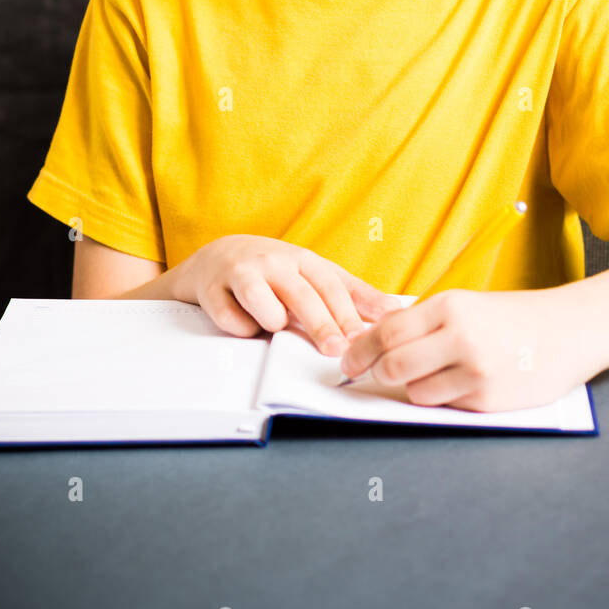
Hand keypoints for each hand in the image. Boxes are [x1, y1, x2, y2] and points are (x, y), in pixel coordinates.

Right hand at [172, 234, 396, 354]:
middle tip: (336, 350)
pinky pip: (232, 320)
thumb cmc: (275, 271)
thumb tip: (395, 312)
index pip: (331, 286)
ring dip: (274, 322)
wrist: (218, 257)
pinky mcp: (213, 290)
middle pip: (302, 296)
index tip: (362, 340)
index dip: (347, 314)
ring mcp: (242, 274)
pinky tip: (244, 323)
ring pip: (264, 305)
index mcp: (303, 259)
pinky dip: (241, 328)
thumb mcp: (316, 275)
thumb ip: (354, 294)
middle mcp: (274, 262)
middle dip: (321, 325)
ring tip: (276, 325)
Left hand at [339, 287, 593, 411]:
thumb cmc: (514, 317)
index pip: (387, 331)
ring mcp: (475, 371)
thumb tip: (375, 340)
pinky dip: (442, 398)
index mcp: (451, 307)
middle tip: (373, 374)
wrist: (570, 331)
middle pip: (393, 364)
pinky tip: (460, 384)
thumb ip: (425, 322)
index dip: (360, 349)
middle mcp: (460, 338)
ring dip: (414, 387)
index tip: (347, 361)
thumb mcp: (468, 305)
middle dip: (377, 373)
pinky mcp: (488, 400)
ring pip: (416, 391)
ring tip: (434, 374)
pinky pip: (444, 406)